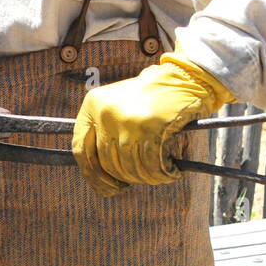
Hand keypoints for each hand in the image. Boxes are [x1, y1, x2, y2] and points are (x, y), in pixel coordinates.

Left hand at [72, 53, 234, 196]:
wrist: (184, 77)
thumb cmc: (151, 97)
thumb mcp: (117, 105)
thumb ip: (103, 133)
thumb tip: (98, 178)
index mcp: (93, 105)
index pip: (81, 150)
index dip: (93, 175)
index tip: (106, 188)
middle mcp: (106, 113)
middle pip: (108, 163)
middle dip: (126, 178)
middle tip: (139, 178)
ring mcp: (129, 121)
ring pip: (130, 167)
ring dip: (146, 178)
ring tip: (158, 175)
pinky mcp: (152, 127)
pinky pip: (152, 165)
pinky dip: (162, 173)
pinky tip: (170, 171)